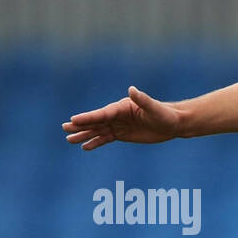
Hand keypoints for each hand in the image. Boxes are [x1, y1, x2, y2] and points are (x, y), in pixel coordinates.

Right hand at [62, 86, 181, 149]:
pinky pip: (106, 139)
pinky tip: (86, 147)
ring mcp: (118, 125)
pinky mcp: (122, 134)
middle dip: (81, 125)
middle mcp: (117, 115)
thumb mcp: (154, 108)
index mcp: (122, 107)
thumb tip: (132, 89)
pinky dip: (96, 143)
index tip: (74, 120)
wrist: (173, 124)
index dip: (89, 117)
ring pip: (98, 131)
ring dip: (84, 135)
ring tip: (70, 140)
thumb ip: (142, 100)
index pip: (102, 113)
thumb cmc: (165, 114)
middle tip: (65, 128)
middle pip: (96, 121)